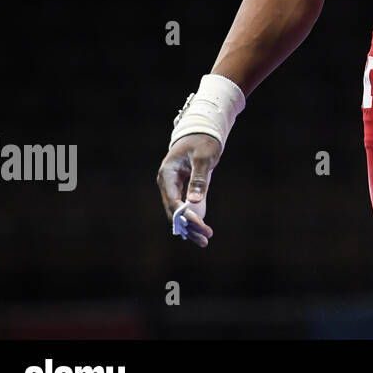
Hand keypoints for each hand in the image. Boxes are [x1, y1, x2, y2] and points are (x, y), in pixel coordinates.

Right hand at [156, 133, 221, 247]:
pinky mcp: (182, 189)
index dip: (186, 217)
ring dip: (190, 226)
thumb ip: (199, 179)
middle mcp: (167, 184)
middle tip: (205, 239)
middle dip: (189, 226)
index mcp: (167, 175)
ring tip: (204, 241)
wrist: (201, 132)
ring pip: (178, 212)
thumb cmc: (202, 142)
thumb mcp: (203, 158)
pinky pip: (184, 207)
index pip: (174, 202)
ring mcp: (173, 187)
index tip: (200, 226)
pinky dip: (192, 218)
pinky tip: (200, 231)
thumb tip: (195, 202)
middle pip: (174, 211)